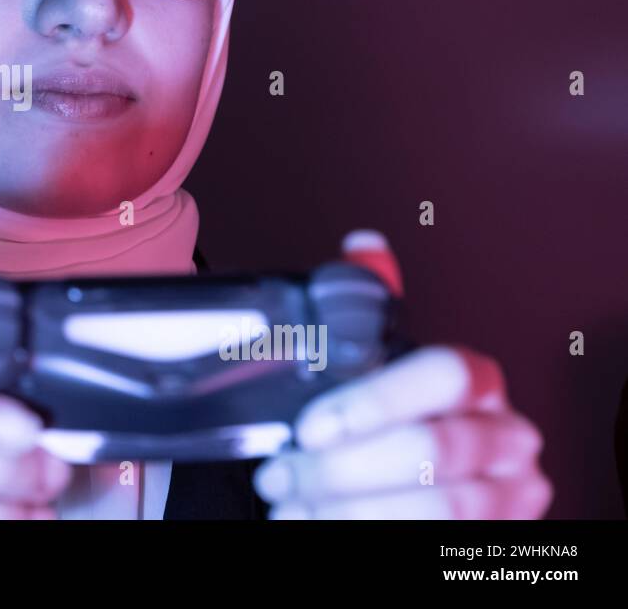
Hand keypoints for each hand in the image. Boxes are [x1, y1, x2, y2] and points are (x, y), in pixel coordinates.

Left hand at [252, 230, 552, 518]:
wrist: (413, 504)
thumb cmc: (398, 433)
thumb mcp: (385, 375)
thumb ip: (376, 319)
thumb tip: (365, 245)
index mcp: (481, 386)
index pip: (446, 375)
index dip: (375, 401)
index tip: (310, 427)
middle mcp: (508, 441)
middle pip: (435, 449)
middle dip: (343, 468)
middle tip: (282, 474)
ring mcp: (509, 501)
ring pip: (437, 507)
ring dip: (347, 509)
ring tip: (289, 503)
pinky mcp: (489, 546)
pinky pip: (425, 543)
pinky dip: (356, 534)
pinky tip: (310, 525)